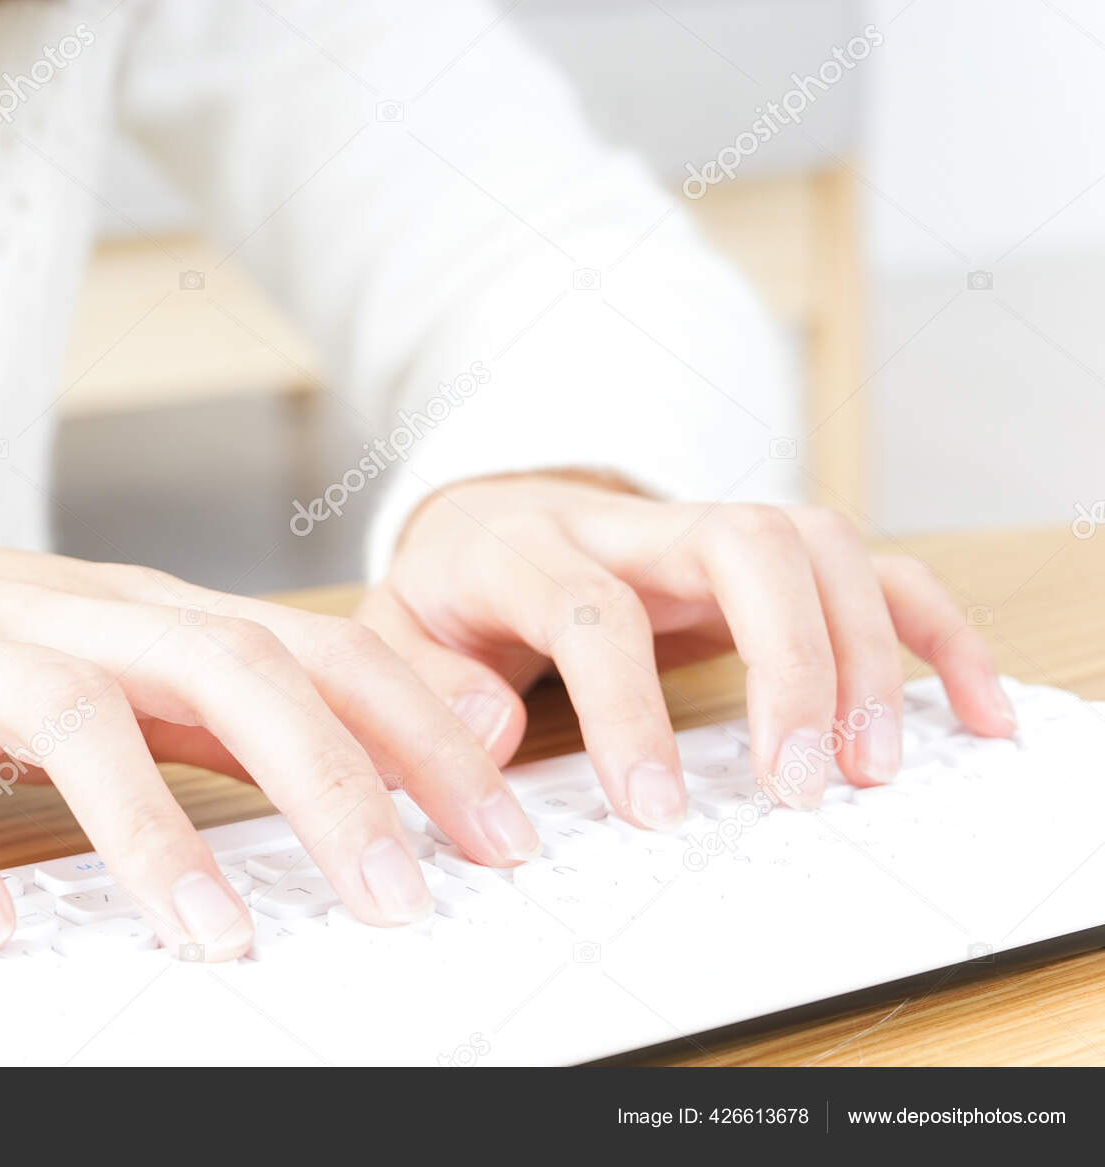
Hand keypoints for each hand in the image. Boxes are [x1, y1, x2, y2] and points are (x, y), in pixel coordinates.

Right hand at [0, 504, 542, 958]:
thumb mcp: (124, 650)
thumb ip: (250, 694)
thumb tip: (408, 729)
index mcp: (156, 612)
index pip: (322, 652)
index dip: (422, 733)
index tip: (502, 831)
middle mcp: (81, 619)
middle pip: (232, 672)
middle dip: (332, 783)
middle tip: (406, 897)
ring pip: (81, 722)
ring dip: (156, 837)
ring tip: (222, 942)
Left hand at [356, 473, 1015, 827]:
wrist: (477, 522)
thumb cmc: (447, 599)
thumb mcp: (394, 640)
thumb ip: (427, 685)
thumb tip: (495, 735)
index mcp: (523, 546)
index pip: (592, 608)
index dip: (626, 709)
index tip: (656, 810)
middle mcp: (625, 523)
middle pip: (740, 543)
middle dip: (788, 662)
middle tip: (800, 784)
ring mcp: (698, 526)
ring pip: (812, 541)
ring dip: (863, 650)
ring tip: (870, 766)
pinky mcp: (755, 550)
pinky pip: (864, 565)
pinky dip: (929, 630)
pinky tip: (968, 708)